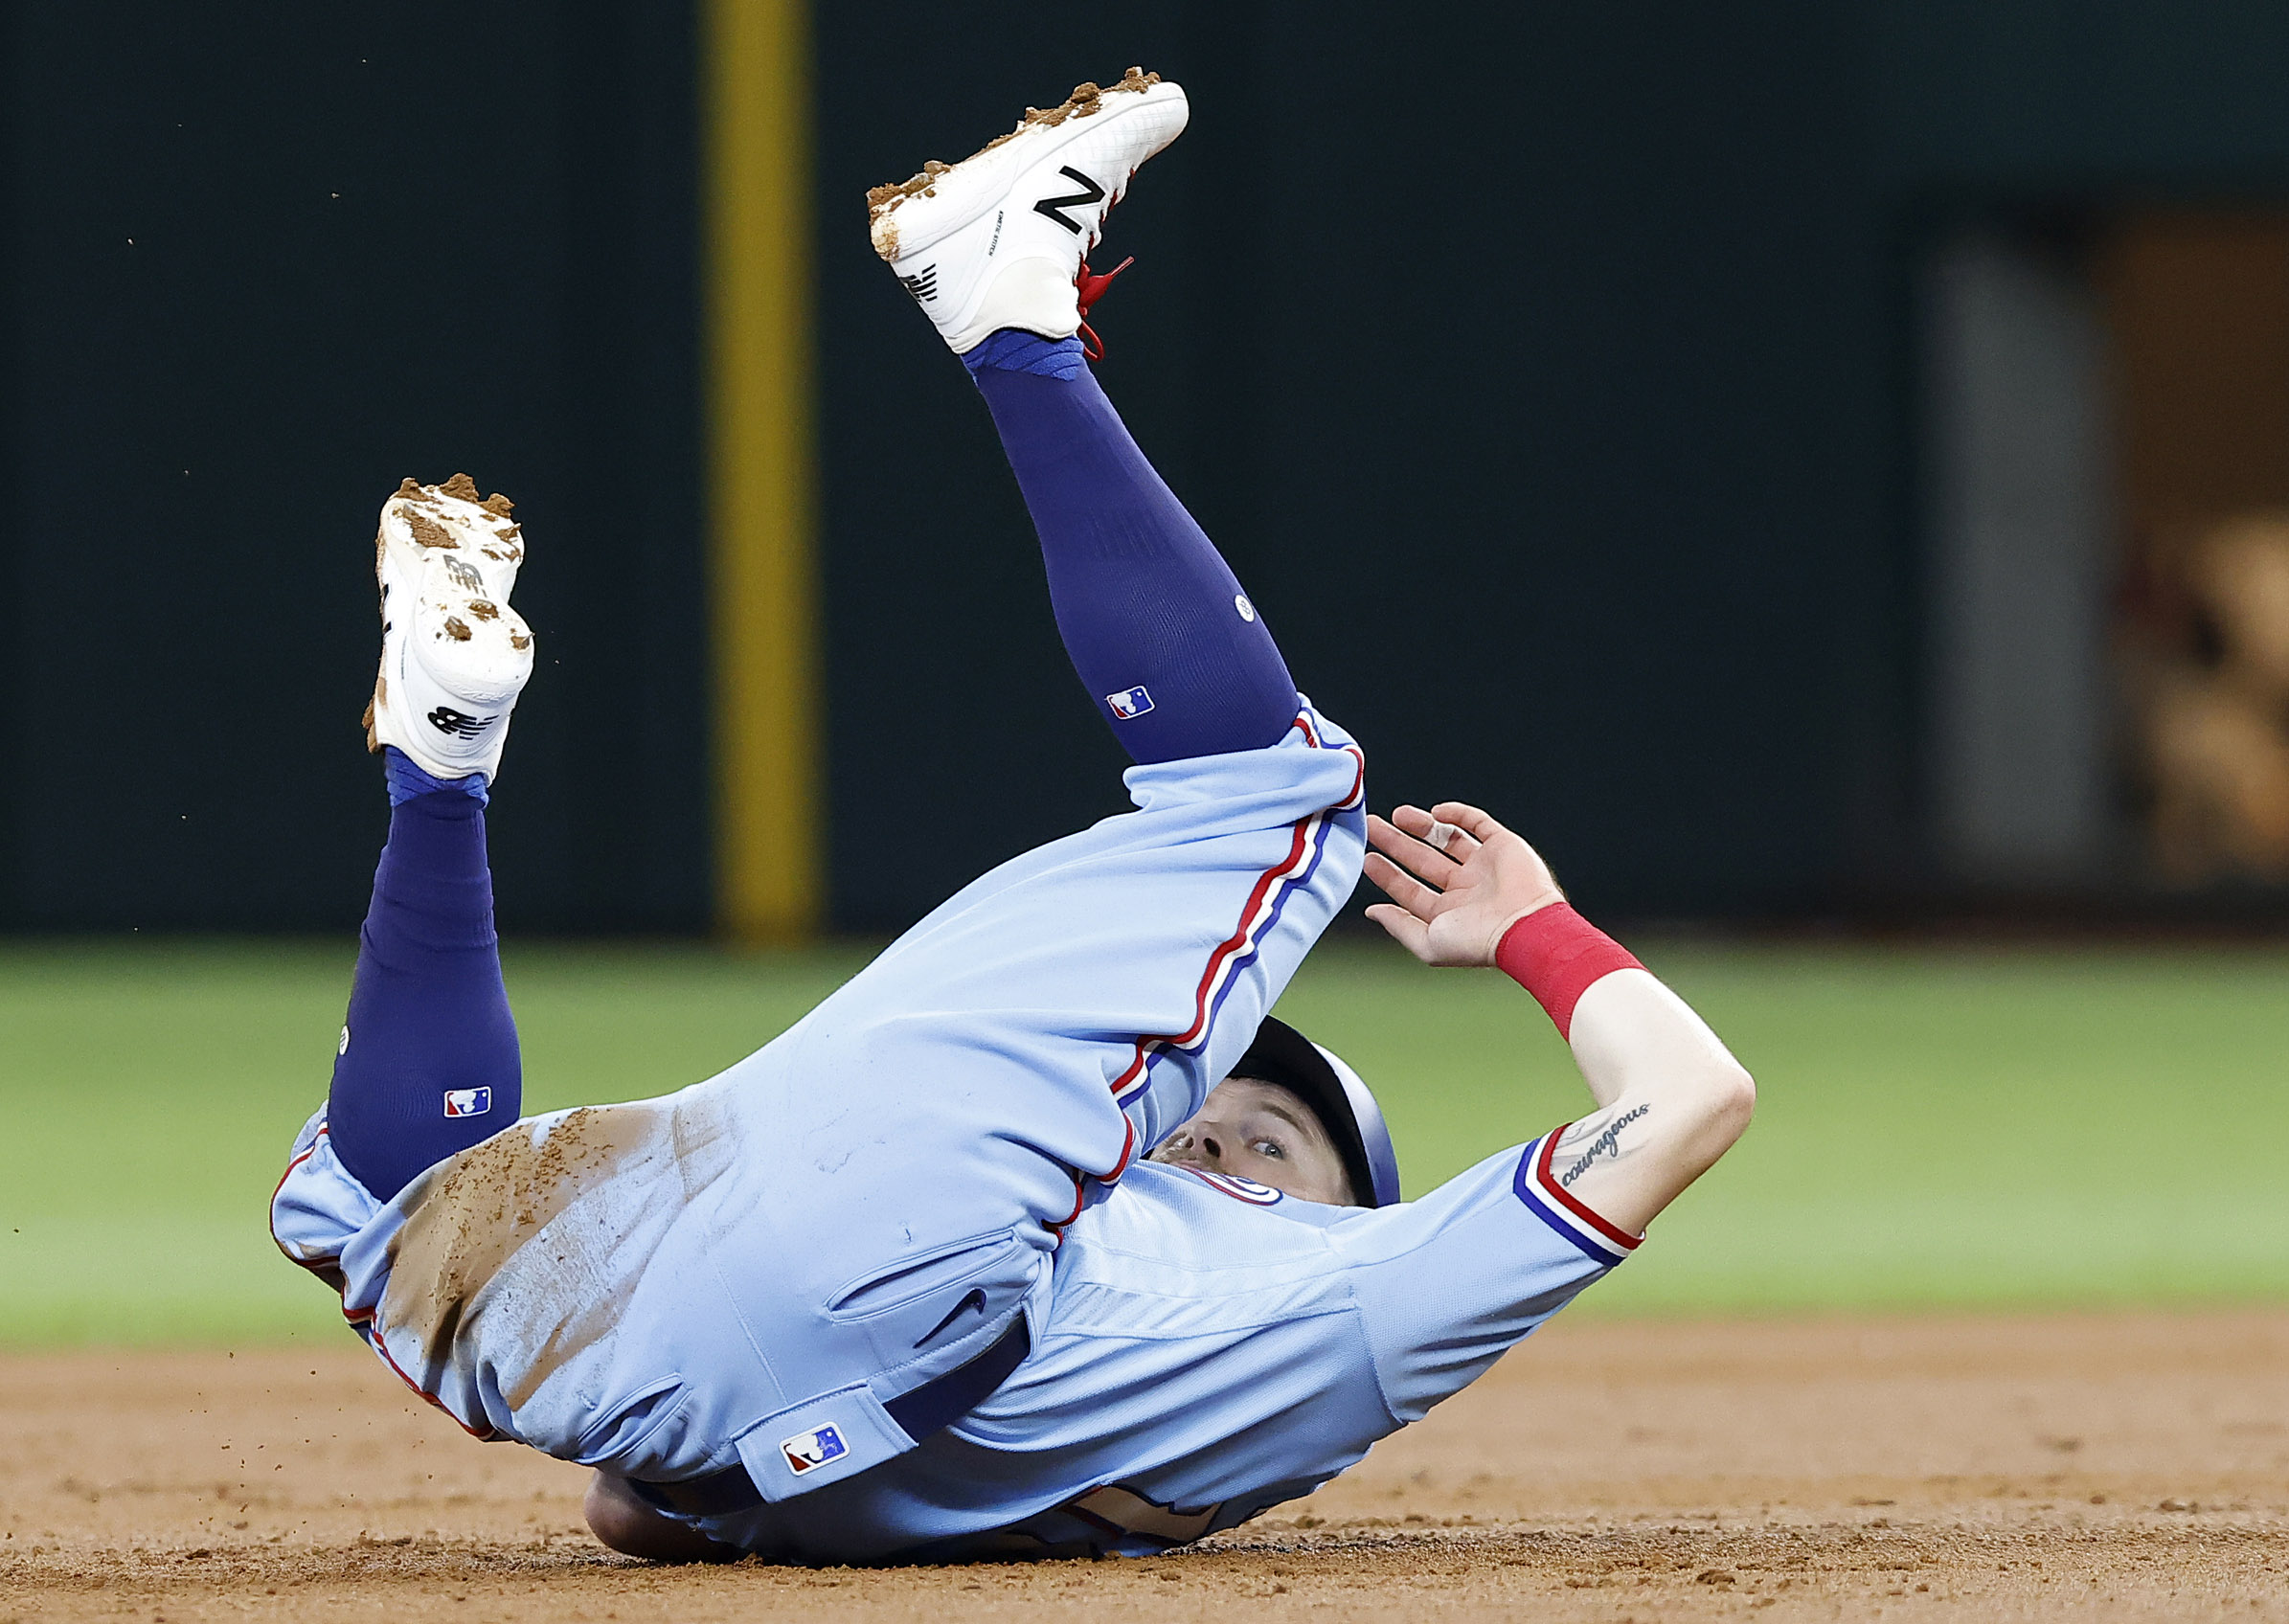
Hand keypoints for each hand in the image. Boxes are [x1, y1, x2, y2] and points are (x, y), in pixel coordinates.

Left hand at [1363, 802, 1564, 967]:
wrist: (1524, 926)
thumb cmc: (1476, 941)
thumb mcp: (1428, 942)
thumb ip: (1399, 926)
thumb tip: (1372, 912)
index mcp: (1449, 912)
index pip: (1410, 890)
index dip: (1387, 875)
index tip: (1366, 859)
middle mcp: (1465, 888)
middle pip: (1423, 860)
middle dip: (1396, 843)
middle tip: (1370, 825)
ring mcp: (1484, 866)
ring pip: (1447, 838)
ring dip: (1422, 826)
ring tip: (1397, 815)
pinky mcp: (1503, 845)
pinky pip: (1477, 822)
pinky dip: (1457, 814)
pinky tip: (1435, 812)